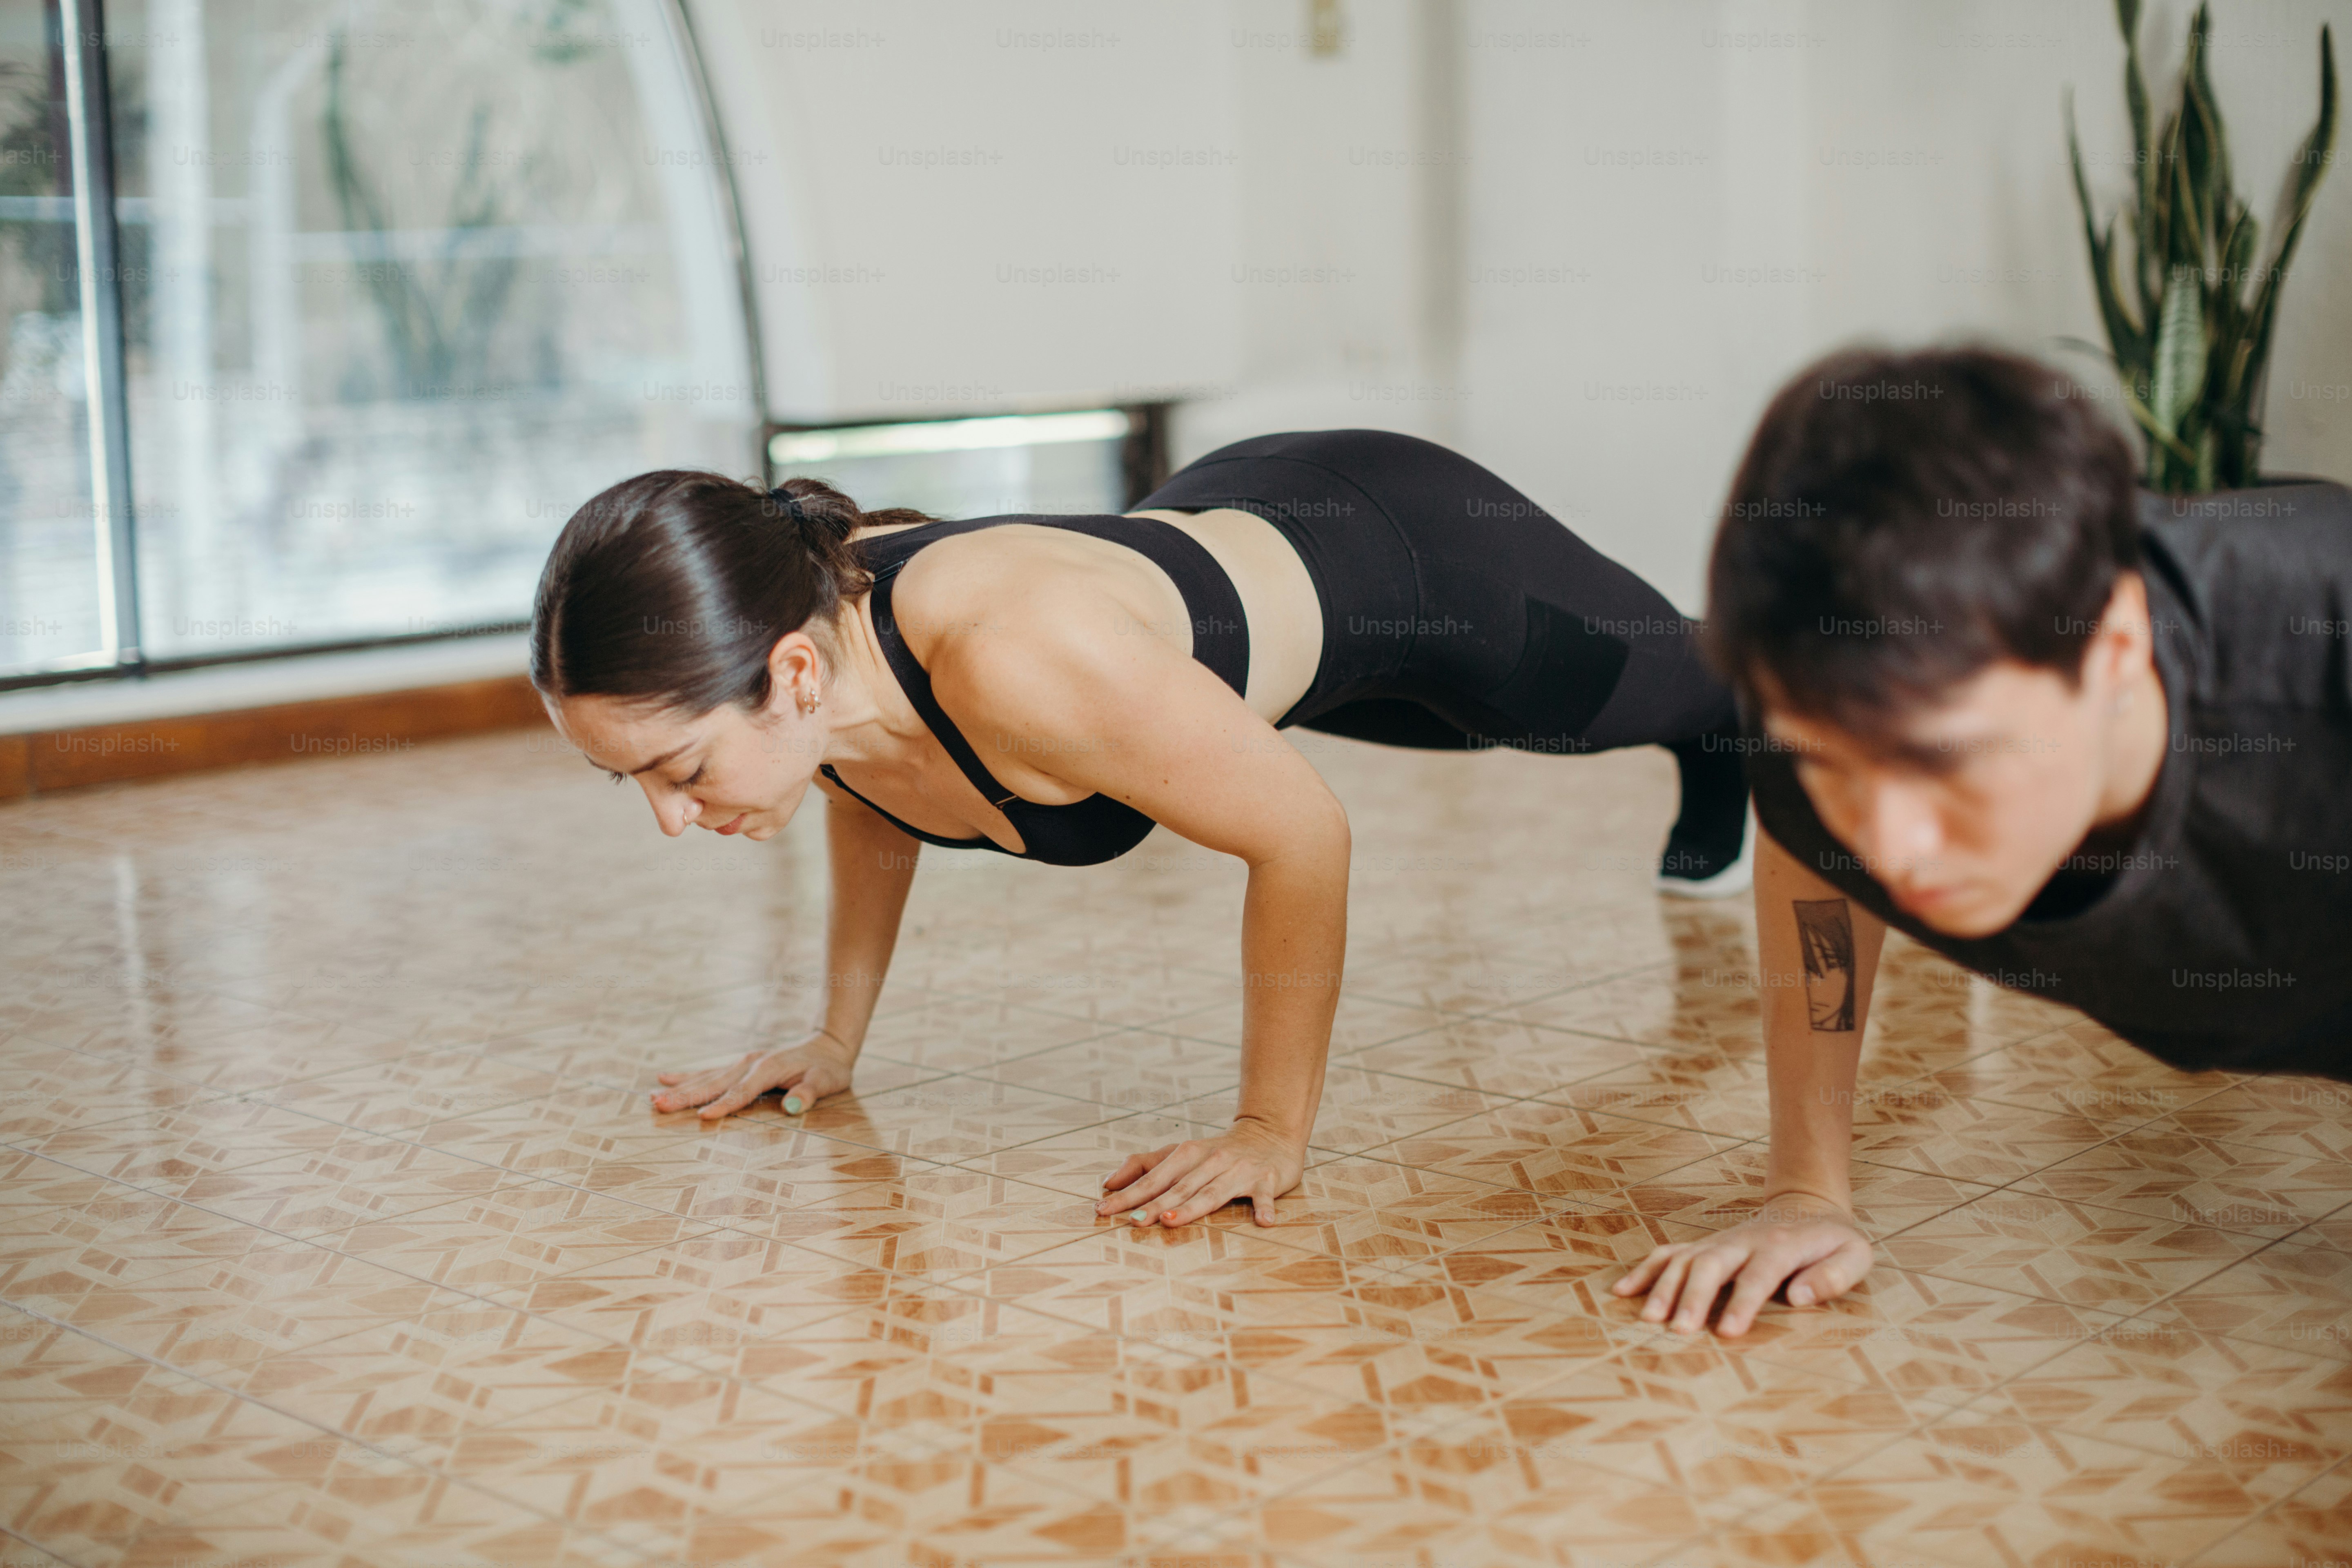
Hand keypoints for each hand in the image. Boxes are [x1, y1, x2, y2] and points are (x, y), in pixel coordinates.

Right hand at [652, 1034, 856, 1120]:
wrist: (828, 1046)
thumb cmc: (828, 1069)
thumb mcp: (826, 1081)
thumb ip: (809, 1093)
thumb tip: (794, 1107)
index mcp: (768, 1068)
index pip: (742, 1092)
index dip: (723, 1105)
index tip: (702, 1118)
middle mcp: (750, 1063)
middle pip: (714, 1083)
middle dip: (686, 1096)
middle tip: (658, 1106)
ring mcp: (743, 1062)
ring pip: (706, 1077)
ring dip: (680, 1088)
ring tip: (652, 1096)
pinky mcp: (740, 1065)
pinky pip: (710, 1071)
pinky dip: (687, 1075)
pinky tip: (664, 1077)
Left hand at [1096, 1119, 1304, 1227]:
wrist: (1270, 1133)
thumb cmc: (1217, 1152)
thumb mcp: (1180, 1154)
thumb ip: (1145, 1166)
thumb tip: (1107, 1182)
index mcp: (1188, 1153)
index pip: (1153, 1178)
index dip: (1129, 1194)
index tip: (1103, 1209)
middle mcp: (1211, 1160)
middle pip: (1180, 1187)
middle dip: (1154, 1204)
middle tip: (1132, 1222)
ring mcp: (1239, 1170)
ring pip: (1213, 1192)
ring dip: (1192, 1207)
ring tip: (1170, 1221)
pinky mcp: (1266, 1179)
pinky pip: (1264, 1195)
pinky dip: (1264, 1207)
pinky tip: (1263, 1222)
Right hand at [1612, 1190, 1871, 1336]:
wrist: (1807, 1208)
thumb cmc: (1834, 1241)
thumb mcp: (1856, 1255)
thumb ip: (1834, 1275)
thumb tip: (1799, 1298)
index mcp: (1782, 1246)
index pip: (1759, 1275)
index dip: (1743, 1303)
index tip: (1727, 1332)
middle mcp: (1743, 1241)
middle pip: (1711, 1264)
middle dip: (1692, 1296)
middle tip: (1678, 1330)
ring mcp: (1719, 1241)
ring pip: (1684, 1259)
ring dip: (1664, 1287)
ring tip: (1648, 1319)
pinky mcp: (1704, 1246)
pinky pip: (1668, 1254)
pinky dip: (1644, 1270)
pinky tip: (1623, 1292)